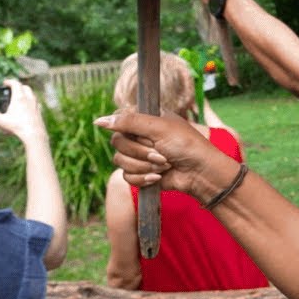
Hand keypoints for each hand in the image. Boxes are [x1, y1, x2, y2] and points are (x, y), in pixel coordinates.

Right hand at [0, 79, 47, 146]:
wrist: (34, 133)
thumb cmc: (18, 126)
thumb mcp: (0, 121)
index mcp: (20, 97)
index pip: (16, 84)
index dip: (9, 81)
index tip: (5, 82)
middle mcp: (29, 98)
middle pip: (25, 87)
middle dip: (18, 87)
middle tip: (12, 90)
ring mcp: (36, 105)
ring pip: (31, 95)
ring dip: (25, 94)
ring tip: (18, 100)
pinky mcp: (39, 111)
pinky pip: (35, 103)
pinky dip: (30, 103)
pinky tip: (26, 109)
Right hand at [96, 111, 226, 196]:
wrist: (200, 173)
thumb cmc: (186, 145)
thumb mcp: (159, 128)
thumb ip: (129, 122)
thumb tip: (98, 121)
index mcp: (146, 119)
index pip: (119, 120)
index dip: (126, 129)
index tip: (142, 135)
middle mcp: (140, 136)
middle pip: (118, 143)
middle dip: (141, 151)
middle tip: (161, 153)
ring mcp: (140, 155)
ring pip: (120, 161)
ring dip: (144, 166)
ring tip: (165, 165)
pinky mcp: (141, 173)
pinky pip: (127, 177)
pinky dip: (144, 178)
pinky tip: (159, 178)